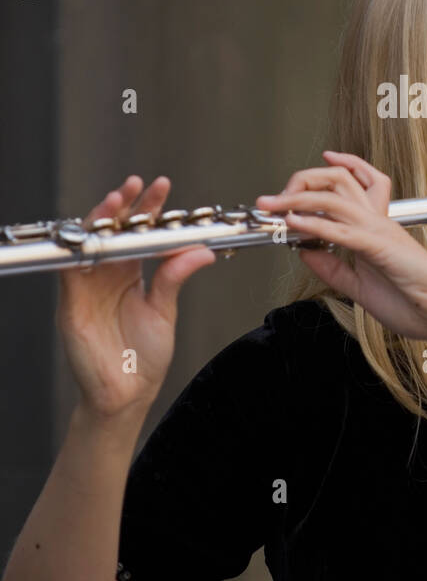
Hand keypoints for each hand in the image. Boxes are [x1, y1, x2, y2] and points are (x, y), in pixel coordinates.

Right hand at [56, 175, 216, 418]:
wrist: (126, 395)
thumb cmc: (144, 358)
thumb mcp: (165, 311)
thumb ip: (175, 277)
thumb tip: (201, 249)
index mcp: (131, 274)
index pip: (138, 233)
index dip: (148, 209)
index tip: (161, 187)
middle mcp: (108, 275)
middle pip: (113, 231)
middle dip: (124, 205)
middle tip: (138, 185)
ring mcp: (88, 287)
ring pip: (90, 242)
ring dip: (101, 219)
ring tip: (118, 199)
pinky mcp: (72, 303)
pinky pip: (71, 269)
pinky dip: (80, 248)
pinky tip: (94, 233)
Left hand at [256, 151, 426, 346]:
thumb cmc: (414, 301)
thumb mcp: (359, 285)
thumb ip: (333, 267)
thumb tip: (304, 252)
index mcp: (374, 227)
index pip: (351, 183)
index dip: (322, 175)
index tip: (293, 183)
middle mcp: (376, 221)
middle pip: (338, 179)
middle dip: (301, 181)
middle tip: (274, 199)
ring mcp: (378, 230)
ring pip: (333, 197)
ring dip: (295, 198)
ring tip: (271, 206)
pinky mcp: (380, 247)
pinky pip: (340, 230)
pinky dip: (312, 224)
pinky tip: (292, 224)